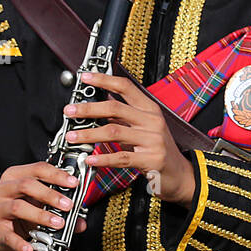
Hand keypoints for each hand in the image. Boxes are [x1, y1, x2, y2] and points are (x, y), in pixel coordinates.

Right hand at [0, 161, 88, 250]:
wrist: (1, 231)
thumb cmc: (22, 212)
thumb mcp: (40, 204)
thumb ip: (61, 209)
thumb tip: (80, 222)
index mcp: (16, 176)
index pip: (38, 169)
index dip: (57, 175)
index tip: (74, 183)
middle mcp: (3, 189)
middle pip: (26, 185)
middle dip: (50, 195)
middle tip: (68, 205)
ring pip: (17, 207)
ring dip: (41, 215)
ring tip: (58, 223)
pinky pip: (8, 236)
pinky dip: (20, 243)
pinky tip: (30, 248)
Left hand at [61, 72, 196, 204]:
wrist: (180, 174)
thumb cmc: (158, 149)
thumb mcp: (145, 126)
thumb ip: (125, 115)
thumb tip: (102, 100)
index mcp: (150, 109)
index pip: (126, 87)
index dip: (104, 80)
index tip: (85, 77)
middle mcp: (152, 121)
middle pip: (115, 108)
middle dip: (88, 109)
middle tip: (70, 112)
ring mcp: (153, 140)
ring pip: (114, 132)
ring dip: (89, 134)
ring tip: (72, 137)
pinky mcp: (151, 160)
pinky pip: (122, 158)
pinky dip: (103, 158)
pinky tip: (90, 159)